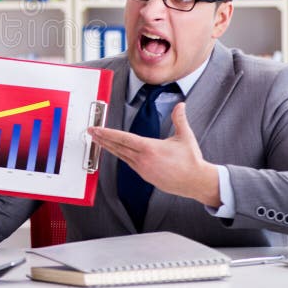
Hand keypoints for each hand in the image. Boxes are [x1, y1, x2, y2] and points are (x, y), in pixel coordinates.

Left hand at [87, 102, 220, 206]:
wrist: (196, 182)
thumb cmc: (191, 161)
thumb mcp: (185, 137)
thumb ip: (180, 119)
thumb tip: (181, 105)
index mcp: (150, 149)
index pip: (123, 138)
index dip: (108, 133)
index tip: (96, 129)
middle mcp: (143, 160)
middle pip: (118, 147)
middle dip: (103, 139)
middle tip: (91, 132)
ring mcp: (143, 170)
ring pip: (122, 156)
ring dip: (109, 148)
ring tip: (99, 141)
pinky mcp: (145, 176)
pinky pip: (129, 163)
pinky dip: (121, 156)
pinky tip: (116, 152)